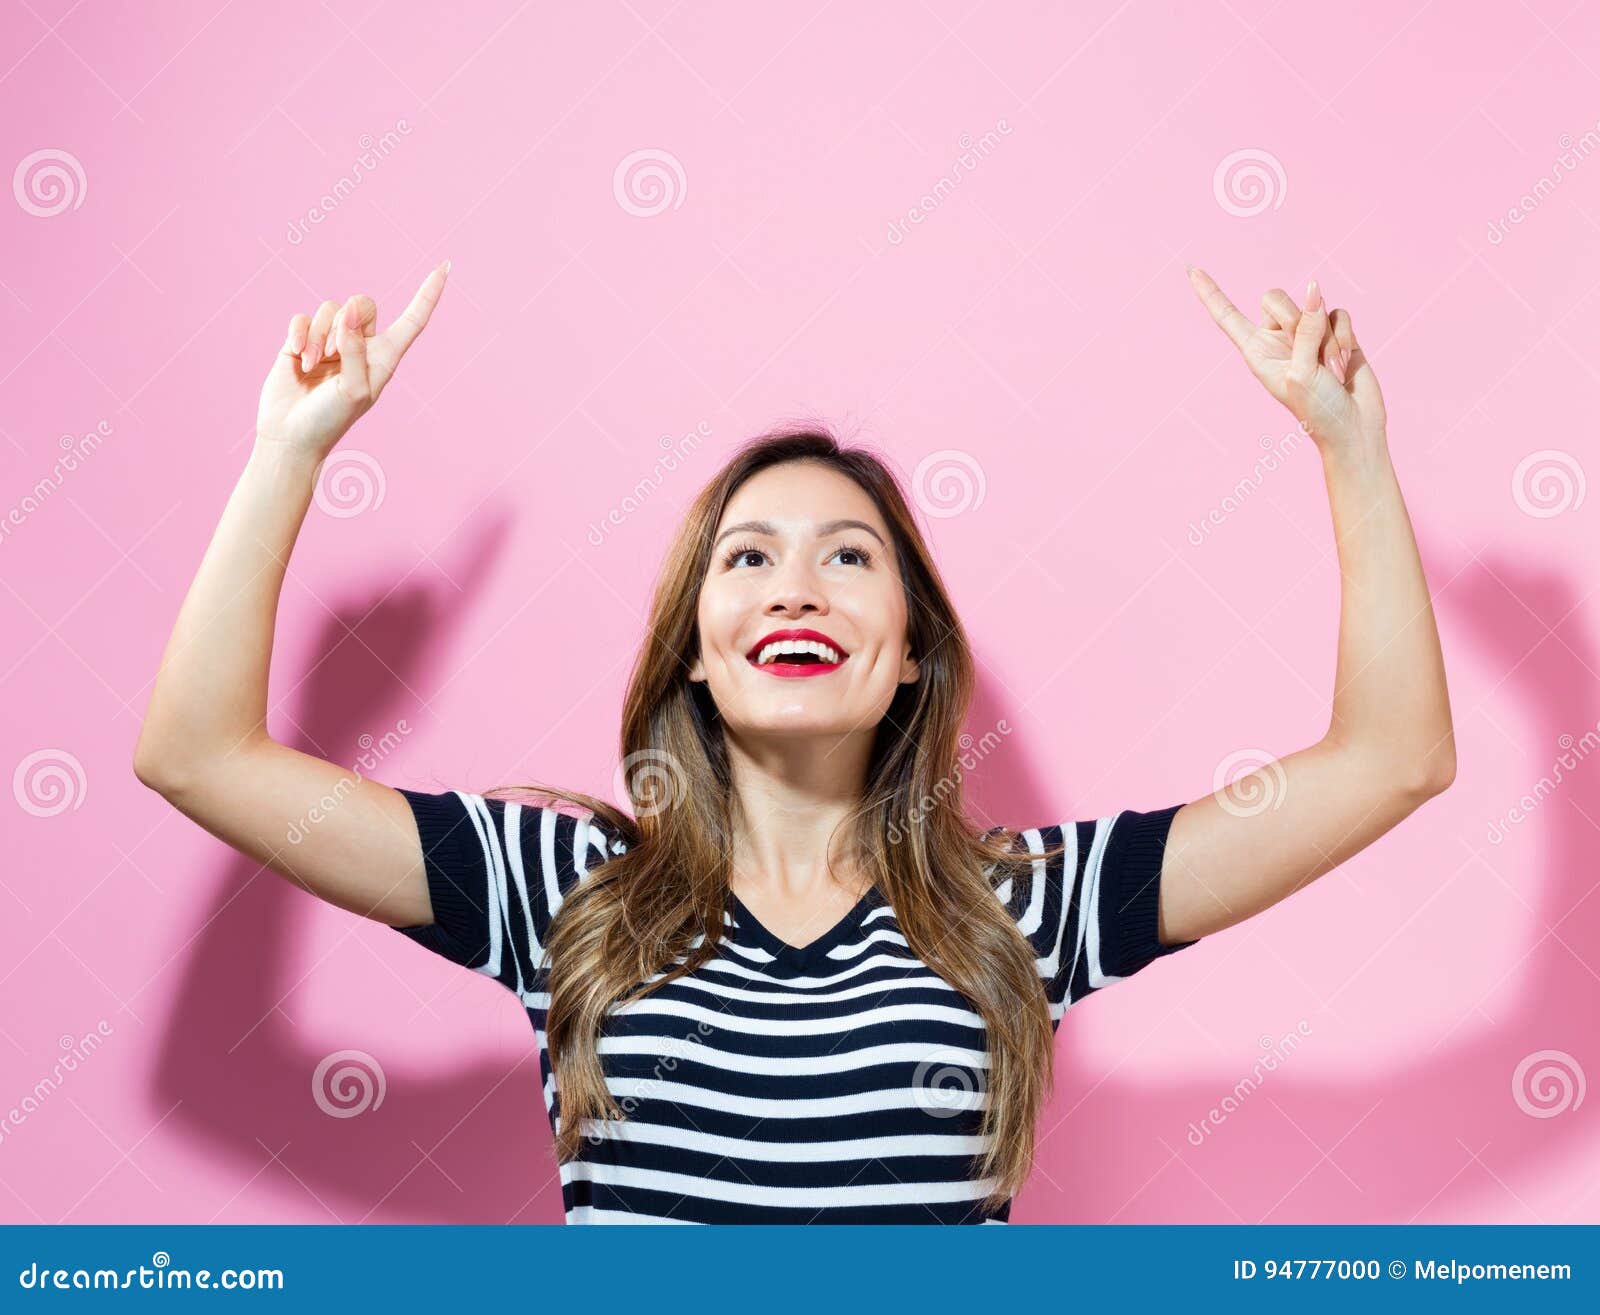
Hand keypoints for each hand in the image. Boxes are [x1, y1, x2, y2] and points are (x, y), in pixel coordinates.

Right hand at [255, 261, 448, 456]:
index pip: (413, 320)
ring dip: (319, 337)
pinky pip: (303, 317)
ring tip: (314, 367)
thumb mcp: (353, 390)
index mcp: (384, 358)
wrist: (290, 435)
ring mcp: (331, 342)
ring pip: (330, 309)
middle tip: (333, 357)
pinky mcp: (303, 340)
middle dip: (345, 324)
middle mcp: (361, 346)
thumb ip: (355, 351)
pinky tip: (296, 357)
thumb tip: (348, 313)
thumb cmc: (330, 421)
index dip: (428, 294)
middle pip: (362, 303)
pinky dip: (299, 334)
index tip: (446, 266)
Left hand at [1185, 266, 1385, 451]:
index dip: (1210, 293)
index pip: (1226, 316)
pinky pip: (1338, 313)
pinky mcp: (1334, 332)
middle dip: (1297, 321)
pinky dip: (1343, 338)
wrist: (1352, 426)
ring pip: (1313, 305)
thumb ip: (1304, 328)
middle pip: (1275, 297)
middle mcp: (1276, 339)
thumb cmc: (1317, 409)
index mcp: (1254, 351)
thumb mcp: (1302, 371)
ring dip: (1327, 340)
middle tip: (1309, 356)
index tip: (1190, 268)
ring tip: (1331, 372)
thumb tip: (1314, 289)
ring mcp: (1306, 334)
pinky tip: (1345, 364)